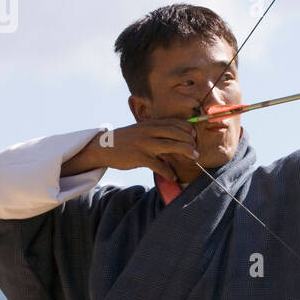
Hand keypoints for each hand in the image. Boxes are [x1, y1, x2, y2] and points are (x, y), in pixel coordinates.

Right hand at [62, 120, 199, 181]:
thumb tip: (176, 137)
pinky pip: (158, 165)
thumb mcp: (142, 130)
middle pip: (177, 132)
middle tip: (196, 150)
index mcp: (151, 124)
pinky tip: (173, 177)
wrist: (104, 147)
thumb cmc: (126, 140)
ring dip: (186, 152)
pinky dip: (168, 172)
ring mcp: (144, 144)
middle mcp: (149, 131)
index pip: (175, 123)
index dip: (188, 129)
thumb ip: (157, 131)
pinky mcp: (139, 157)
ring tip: (194, 158)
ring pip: (171, 145)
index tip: (194, 137)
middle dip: (190, 141)